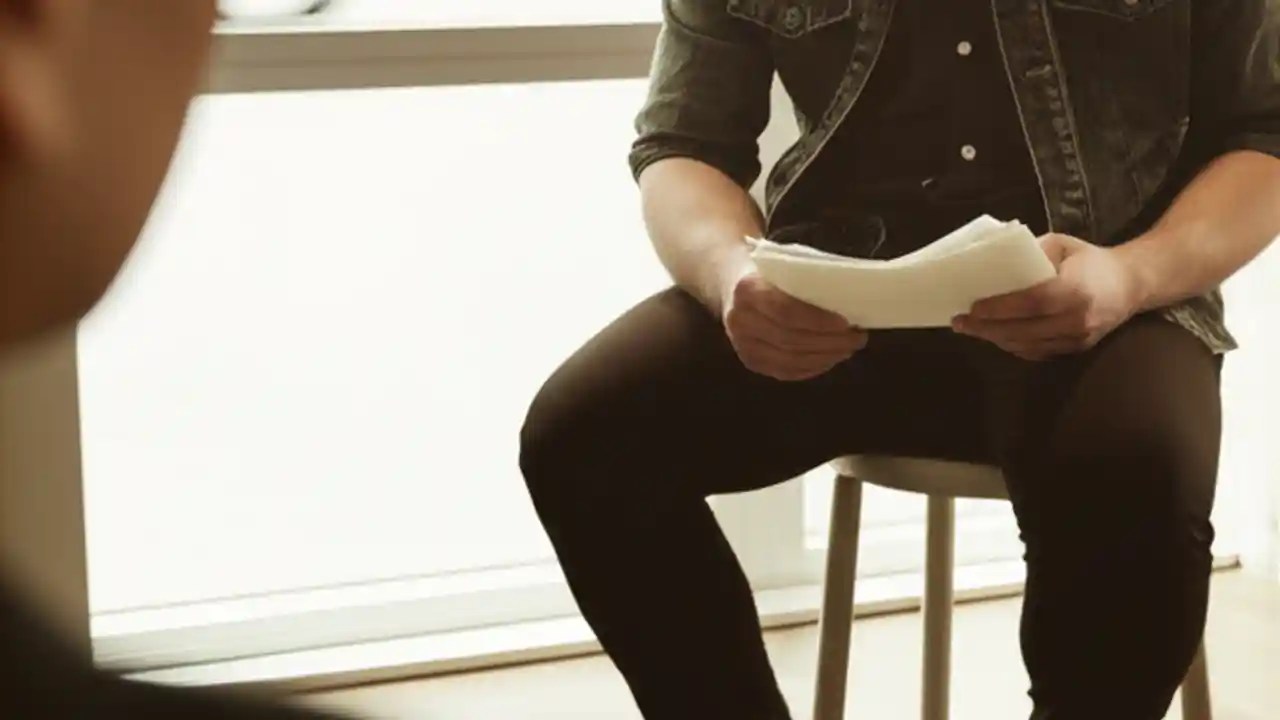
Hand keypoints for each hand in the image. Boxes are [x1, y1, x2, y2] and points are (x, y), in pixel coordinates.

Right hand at [721, 264, 867, 380]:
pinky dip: (812, 368)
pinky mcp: (749, 361)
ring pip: (790, 360)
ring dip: (825, 357)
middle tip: (858, 338)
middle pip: (791, 340)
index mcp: (747, 289)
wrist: (729, 280)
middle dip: (830, 342)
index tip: (846, 322)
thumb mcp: (783, 262)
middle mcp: (739, 320)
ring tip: (848, 348)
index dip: (818, 321)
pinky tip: (830, 358)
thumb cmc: (767, 268)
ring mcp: (741, 344)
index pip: (786, 312)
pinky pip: (785, 372)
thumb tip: (853, 296)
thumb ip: (808, 278)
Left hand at [952, 233, 1140, 360]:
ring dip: (995, 339)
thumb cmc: (1092, 259)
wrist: (1133, 284)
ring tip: (972, 329)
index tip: (972, 308)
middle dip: (986, 328)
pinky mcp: (1076, 349)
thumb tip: (994, 261)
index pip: (1030, 303)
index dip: (999, 308)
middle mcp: (1077, 319)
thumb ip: (1031, 253)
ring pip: (1026, 345)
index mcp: (1075, 290)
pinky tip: (996, 336)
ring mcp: (1077, 338)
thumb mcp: (1062, 244)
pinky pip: (1037, 352)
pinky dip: (1013, 345)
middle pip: (1022, 330)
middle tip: (960, 323)